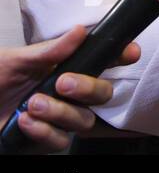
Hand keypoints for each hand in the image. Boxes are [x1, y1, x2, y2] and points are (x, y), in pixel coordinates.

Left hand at [0, 27, 140, 152]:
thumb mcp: (16, 61)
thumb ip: (49, 51)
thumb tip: (79, 31)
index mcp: (67, 68)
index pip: (104, 62)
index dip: (121, 57)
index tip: (129, 53)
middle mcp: (70, 94)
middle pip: (104, 95)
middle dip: (88, 88)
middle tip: (63, 83)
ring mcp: (61, 118)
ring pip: (84, 120)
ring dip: (60, 112)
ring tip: (34, 103)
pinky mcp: (47, 140)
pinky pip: (60, 140)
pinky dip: (43, 131)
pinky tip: (26, 121)